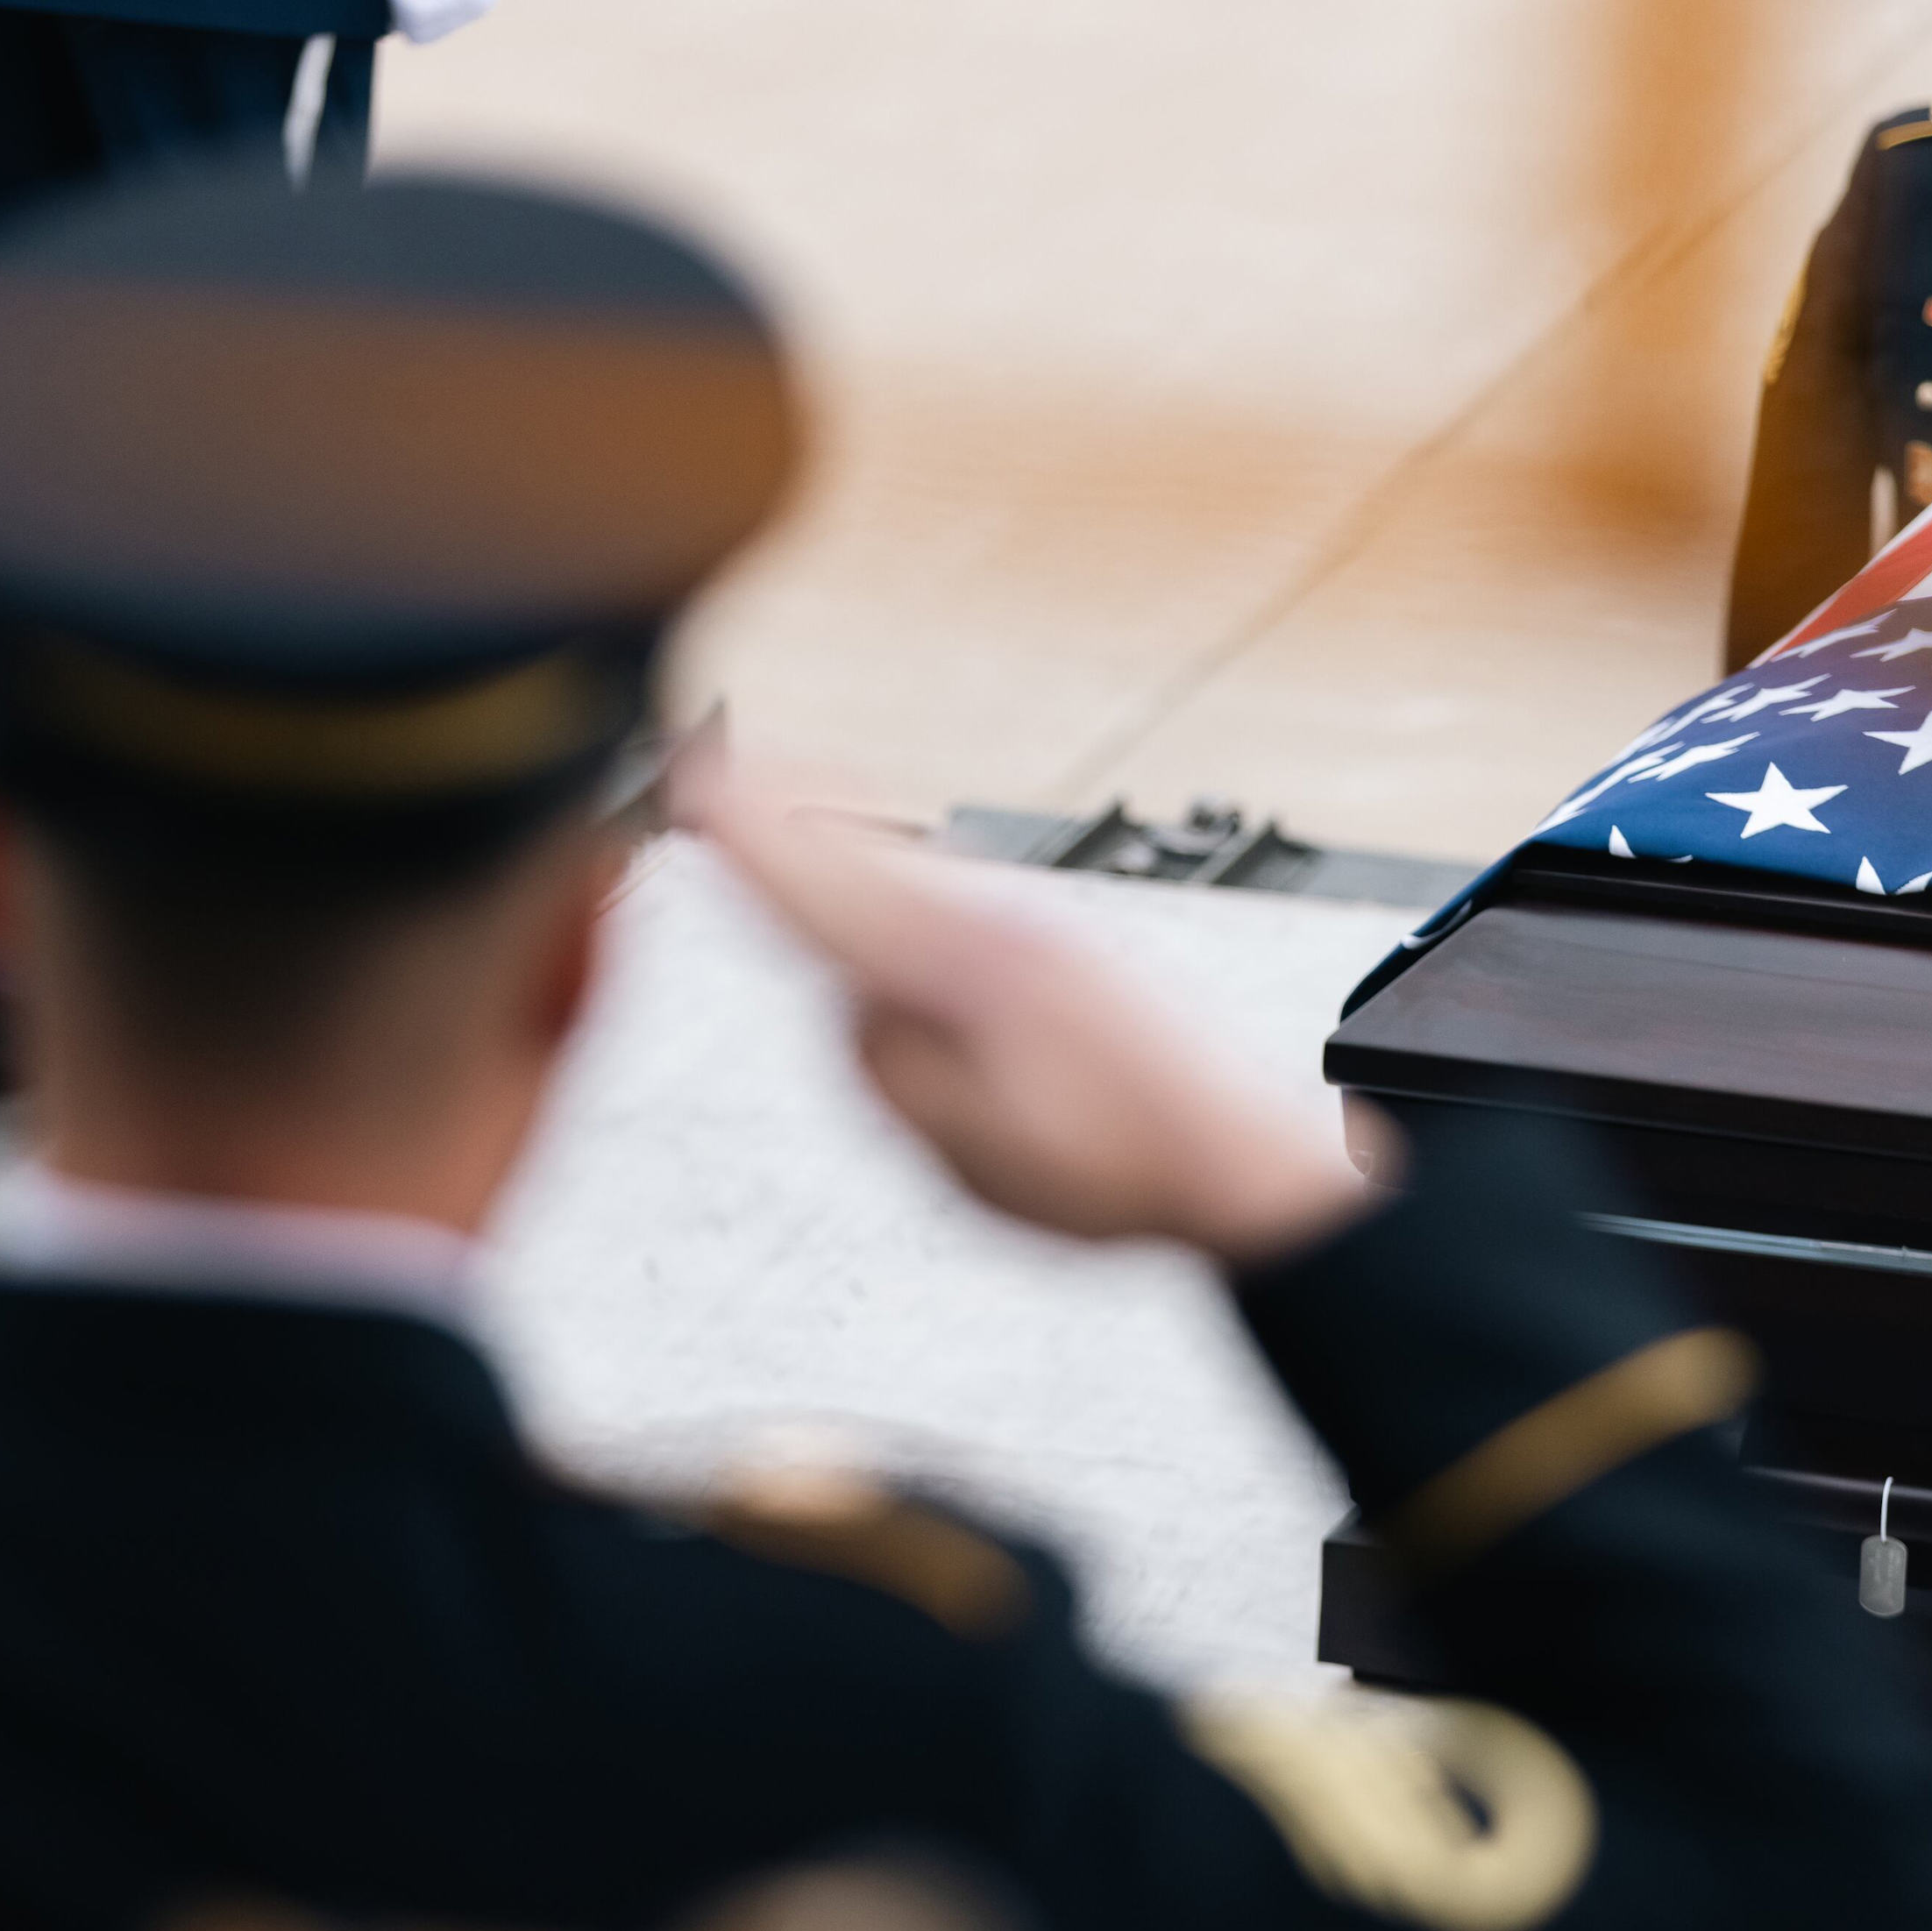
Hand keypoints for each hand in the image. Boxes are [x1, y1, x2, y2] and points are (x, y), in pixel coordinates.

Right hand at [683, 751, 1375, 1267]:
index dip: (745, 829)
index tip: (685, 768)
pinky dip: (892, 875)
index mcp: (960, 969)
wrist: (1247, 1157)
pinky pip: (947, 894)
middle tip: (696, 757)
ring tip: (758, 793)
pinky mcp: (1055, 939)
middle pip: (856, 851)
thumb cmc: (1119, 1173)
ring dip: (836, 844)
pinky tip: (874, 867)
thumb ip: (890, 1072)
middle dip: (775, 807)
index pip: (823, 883)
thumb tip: (851, 1003)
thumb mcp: (975, 1158)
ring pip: (904, 874)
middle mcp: (994, 922)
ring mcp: (1030, 921)